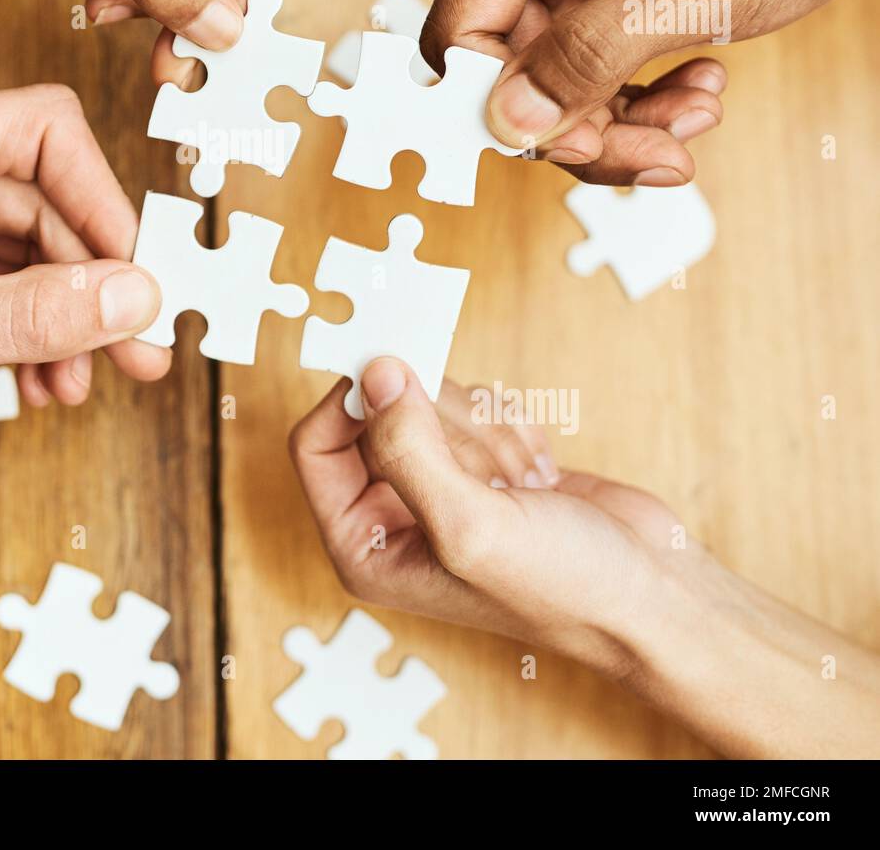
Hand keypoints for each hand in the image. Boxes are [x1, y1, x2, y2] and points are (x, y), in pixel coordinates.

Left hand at [0, 87, 167, 517]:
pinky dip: (29, 340)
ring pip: (29, 258)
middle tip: (136, 346)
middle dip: (93, 281)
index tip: (134, 270)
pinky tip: (42, 385)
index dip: (101, 198)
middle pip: (46, 204)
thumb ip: (34, 312)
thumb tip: (132, 298)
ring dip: (65, 319)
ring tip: (84, 380)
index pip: (42, 132)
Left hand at [289, 361, 682, 673]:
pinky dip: (514, 428)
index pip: (315, 443)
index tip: (397, 370)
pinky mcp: (484, 458)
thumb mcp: (468, 526)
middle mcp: (392, 511)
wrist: (652, 596)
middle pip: (381, 411)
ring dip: (486, 431)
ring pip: (435, 400)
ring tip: (522, 489)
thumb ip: (406, 447)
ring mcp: (440, 481)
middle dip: (444, 425)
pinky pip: (478, 402)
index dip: (348, 401)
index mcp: (363, 543)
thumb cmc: (562, 588)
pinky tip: (540, 478)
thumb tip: (374, 373)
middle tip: (489, 471)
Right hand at [421, 0, 879, 184]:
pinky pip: (577, 72)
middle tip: (658, 150)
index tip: (572, 147)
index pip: (461, 29)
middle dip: (579, 123)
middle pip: (501, 68)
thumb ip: (588, 56)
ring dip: (615, 120)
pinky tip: (693, 93)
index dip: (501, 104)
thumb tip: (506, 122)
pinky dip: (631, 100)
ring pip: (541, 84)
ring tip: (695, 115)